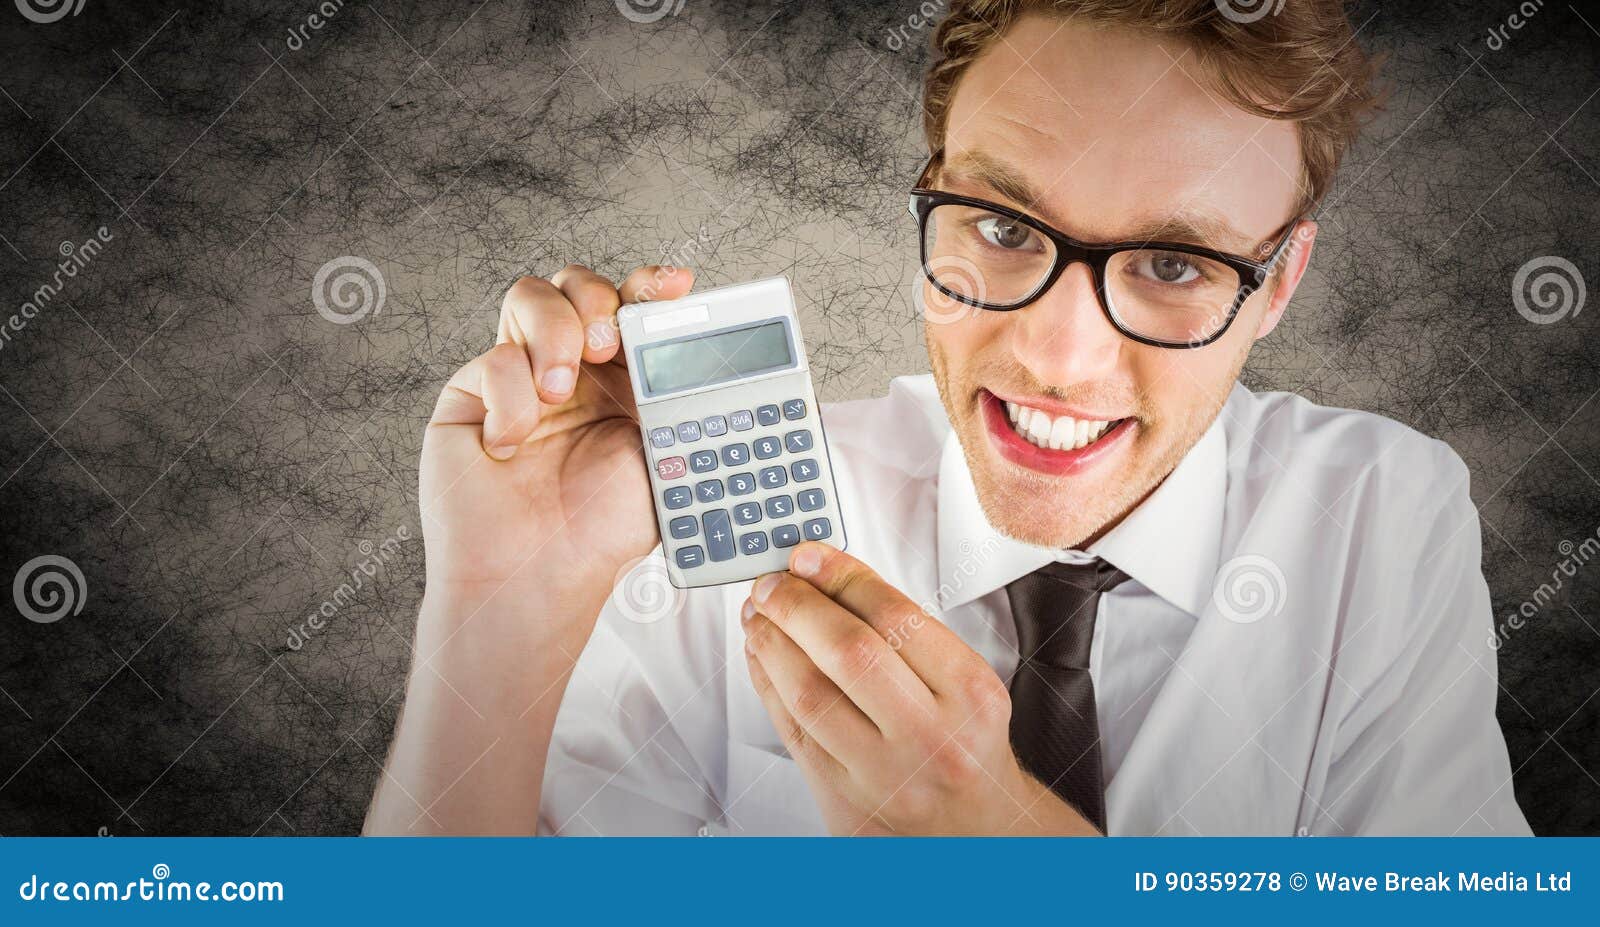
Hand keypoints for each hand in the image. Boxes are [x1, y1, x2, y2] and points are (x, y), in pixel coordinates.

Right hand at [421, 264, 693, 614]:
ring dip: (554, 336)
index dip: (653, 285)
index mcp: (624, 378)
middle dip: (596, 301)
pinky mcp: (471, 393)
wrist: (536, 578)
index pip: (635, 308)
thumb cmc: (600, 530)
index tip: (677, 286)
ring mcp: (520, 376)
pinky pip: (492, 358)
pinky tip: (511, 447)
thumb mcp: (660, 456)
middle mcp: (572, 368)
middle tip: (607, 345)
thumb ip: (670, 394)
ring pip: (531, 297)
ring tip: (560, 395)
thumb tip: (694, 338)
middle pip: (578, 285)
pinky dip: (509, 399)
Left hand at [741, 542, 1099, 835]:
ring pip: (810, 695)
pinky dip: (769, 685)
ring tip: (758, 615)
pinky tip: (762, 658)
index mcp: (969, 695)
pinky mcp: (846, 802)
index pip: (895, 617)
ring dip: (772, 644)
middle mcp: (931, 738)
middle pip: (849, 652)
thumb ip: (904, 632)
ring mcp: (885, 776)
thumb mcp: (964, 683)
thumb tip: (827, 576)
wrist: (977, 832)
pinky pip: (794, 732)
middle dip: (798, 606)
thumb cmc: (965, 747)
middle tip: (773, 583)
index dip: (841, 577)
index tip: (809, 556)